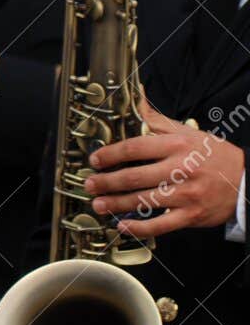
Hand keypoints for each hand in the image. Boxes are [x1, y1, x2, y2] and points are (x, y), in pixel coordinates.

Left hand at [83, 101, 243, 236]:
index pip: (136, 147)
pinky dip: (140, 226)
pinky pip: (162, 224)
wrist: (247, 179)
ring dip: (116, 204)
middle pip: (135, 176)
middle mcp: (182, 169)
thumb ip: (156, 120)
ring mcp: (187, 193)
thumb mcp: (186, 132)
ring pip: (145, 200)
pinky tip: (123, 226)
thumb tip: (135, 98)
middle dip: (107, 182)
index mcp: (178, 146)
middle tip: (90, 184)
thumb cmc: (211, 155)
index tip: (95, 159)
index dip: (111, 154)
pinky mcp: (192, 214)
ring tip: (98, 204)